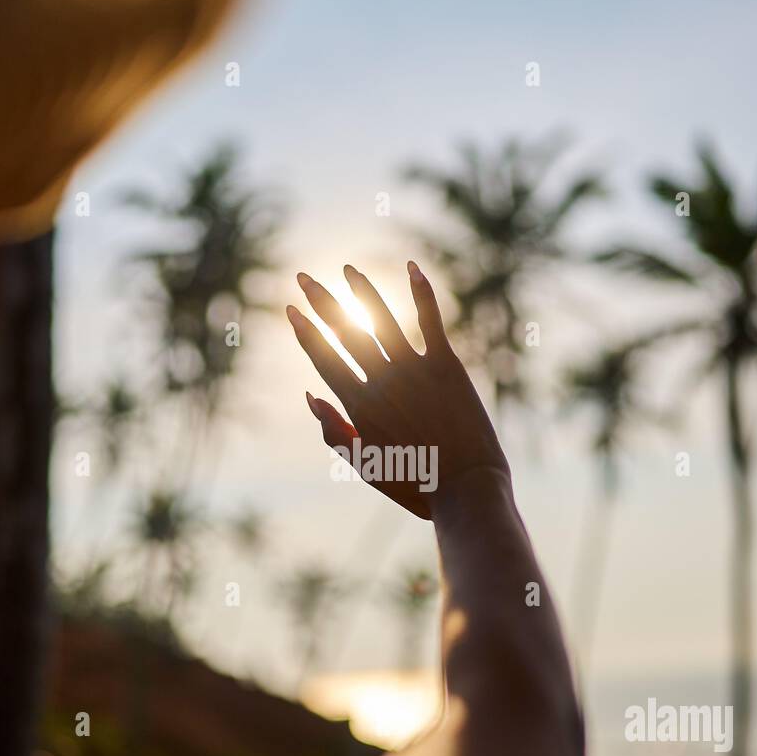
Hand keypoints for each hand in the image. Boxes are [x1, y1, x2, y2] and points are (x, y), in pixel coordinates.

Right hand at [287, 261, 509, 518]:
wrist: (465, 488)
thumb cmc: (415, 483)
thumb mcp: (365, 464)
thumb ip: (334, 432)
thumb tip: (310, 396)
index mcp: (359, 405)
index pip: (324, 360)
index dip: (306, 333)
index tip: (291, 311)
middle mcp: (381, 380)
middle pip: (344, 332)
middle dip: (321, 302)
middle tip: (303, 278)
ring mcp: (414, 369)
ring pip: (381, 319)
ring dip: (362, 291)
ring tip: (348, 270)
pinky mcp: (446, 365)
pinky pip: (430, 321)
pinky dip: (420, 292)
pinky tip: (412, 267)